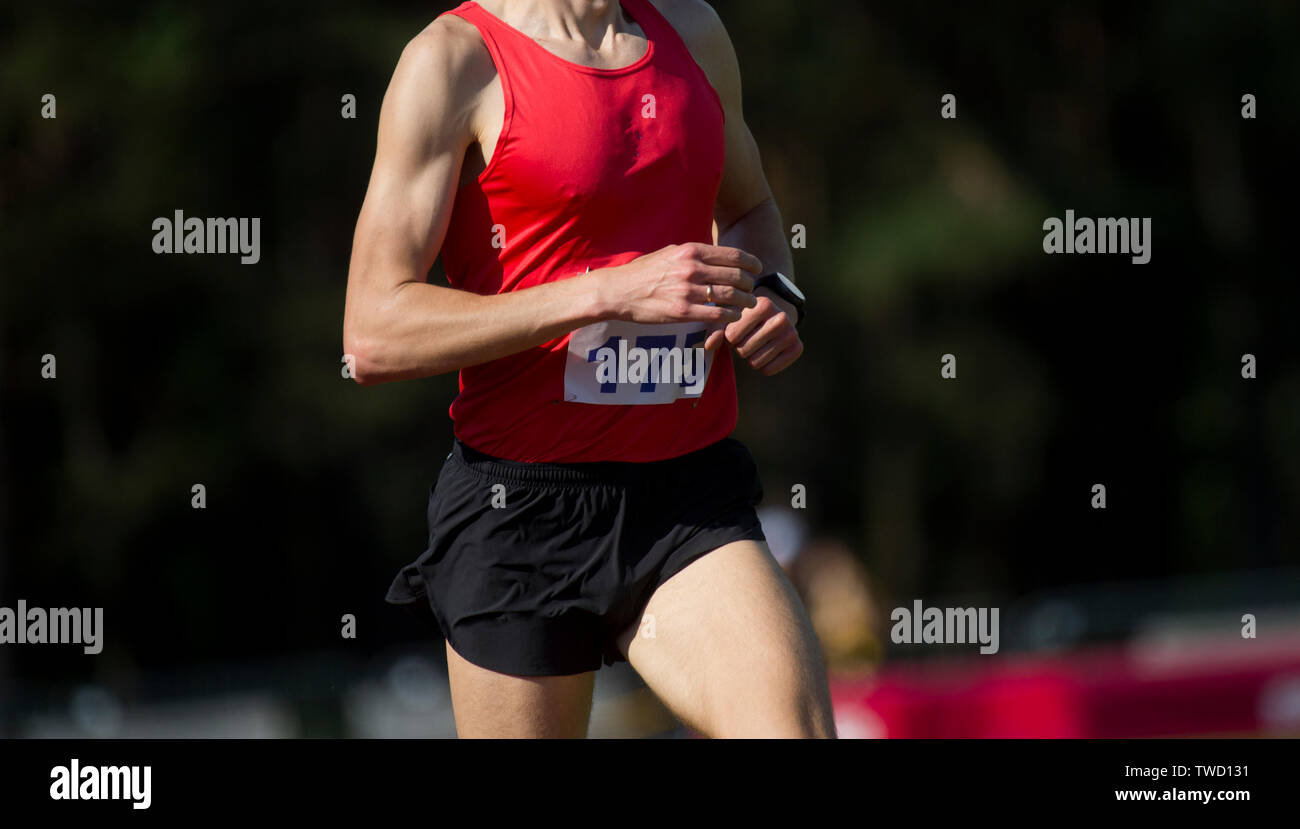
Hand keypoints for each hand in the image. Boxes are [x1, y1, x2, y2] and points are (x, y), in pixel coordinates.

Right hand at [595, 243, 760, 347]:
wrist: (618, 291)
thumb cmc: (644, 272)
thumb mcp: (669, 252)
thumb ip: (693, 253)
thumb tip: (715, 254)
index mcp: (691, 251)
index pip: (733, 255)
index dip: (751, 263)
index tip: (757, 269)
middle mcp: (692, 268)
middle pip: (737, 276)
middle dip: (750, 284)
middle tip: (752, 290)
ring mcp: (688, 290)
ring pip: (731, 296)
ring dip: (745, 302)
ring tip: (748, 305)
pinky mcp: (682, 312)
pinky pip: (717, 314)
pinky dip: (730, 316)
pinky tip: (733, 317)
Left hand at [724, 288, 803, 374]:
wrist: (773, 318)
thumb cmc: (745, 318)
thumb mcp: (730, 319)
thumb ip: (716, 330)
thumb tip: (709, 345)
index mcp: (762, 305)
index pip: (732, 336)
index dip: (729, 338)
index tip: (736, 330)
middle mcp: (780, 317)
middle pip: (744, 350)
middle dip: (740, 349)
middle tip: (747, 339)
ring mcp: (792, 333)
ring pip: (756, 362)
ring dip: (750, 358)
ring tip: (756, 345)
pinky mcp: (797, 348)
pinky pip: (769, 370)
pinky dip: (763, 367)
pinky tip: (766, 353)